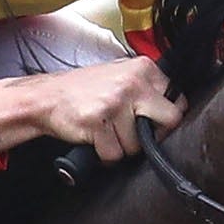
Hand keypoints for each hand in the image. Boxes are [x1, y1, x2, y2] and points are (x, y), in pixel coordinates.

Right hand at [0, 57, 181, 164]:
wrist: (46, 97)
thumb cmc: (83, 91)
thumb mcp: (120, 75)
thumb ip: (145, 87)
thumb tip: (172, 111)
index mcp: (142, 68)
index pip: (177, 101)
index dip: (165, 120)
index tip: (152, 125)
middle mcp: (132, 82)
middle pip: (169, 122)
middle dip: (153, 136)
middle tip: (135, 135)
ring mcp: (115, 102)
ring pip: (138, 144)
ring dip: (121, 147)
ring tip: (106, 132)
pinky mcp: (98, 122)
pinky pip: (115, 154)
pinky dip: (104, 155)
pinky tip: (95, 140)